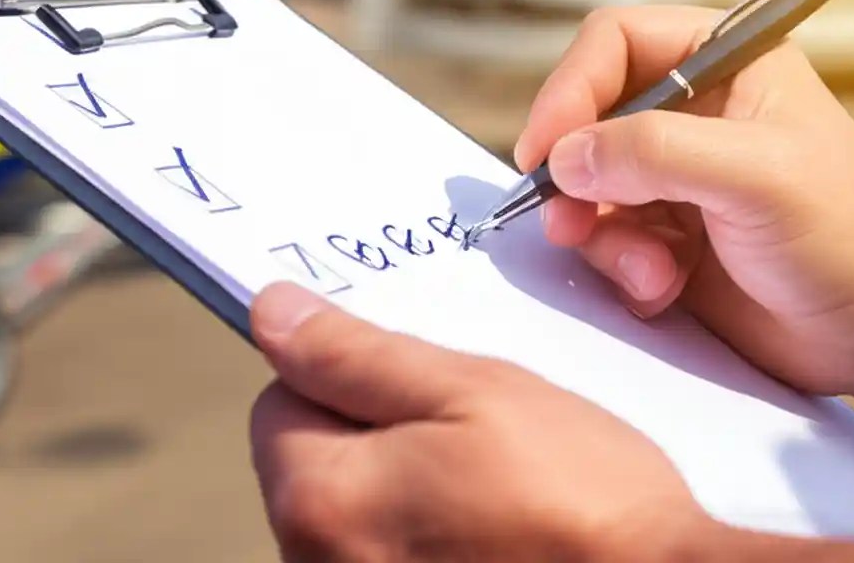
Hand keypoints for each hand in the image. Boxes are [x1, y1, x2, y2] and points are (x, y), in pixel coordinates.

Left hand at [248, 282, 713, 562]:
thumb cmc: (580, 502)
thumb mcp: (471, 392)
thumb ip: (357, 354)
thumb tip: (274, 314)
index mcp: (321, 499)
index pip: (279, 401)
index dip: (344, 374)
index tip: (411, 379)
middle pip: (311, 465)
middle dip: (371, 436)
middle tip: (464, 431)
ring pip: (351, 514)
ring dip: (400, 490)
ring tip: (487, 487)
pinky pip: (386, 553)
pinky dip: (425, 537)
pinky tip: (488, 532)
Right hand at [514, 6, 853, 397]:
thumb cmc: (847, 237)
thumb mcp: (755, 176)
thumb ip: (655, 152)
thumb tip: (566, 157)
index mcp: (724, 63)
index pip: (615, 44)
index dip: (569, 89)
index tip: (545, 150)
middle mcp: (692, 112)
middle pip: (586, 118)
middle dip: (573, 176)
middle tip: (567, 222)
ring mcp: (674, 176)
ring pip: (587, 187)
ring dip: (603, 235)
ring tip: (650, 271)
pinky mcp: (665, 235)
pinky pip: (605, 240)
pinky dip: (621, 268)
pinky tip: (664, 289)